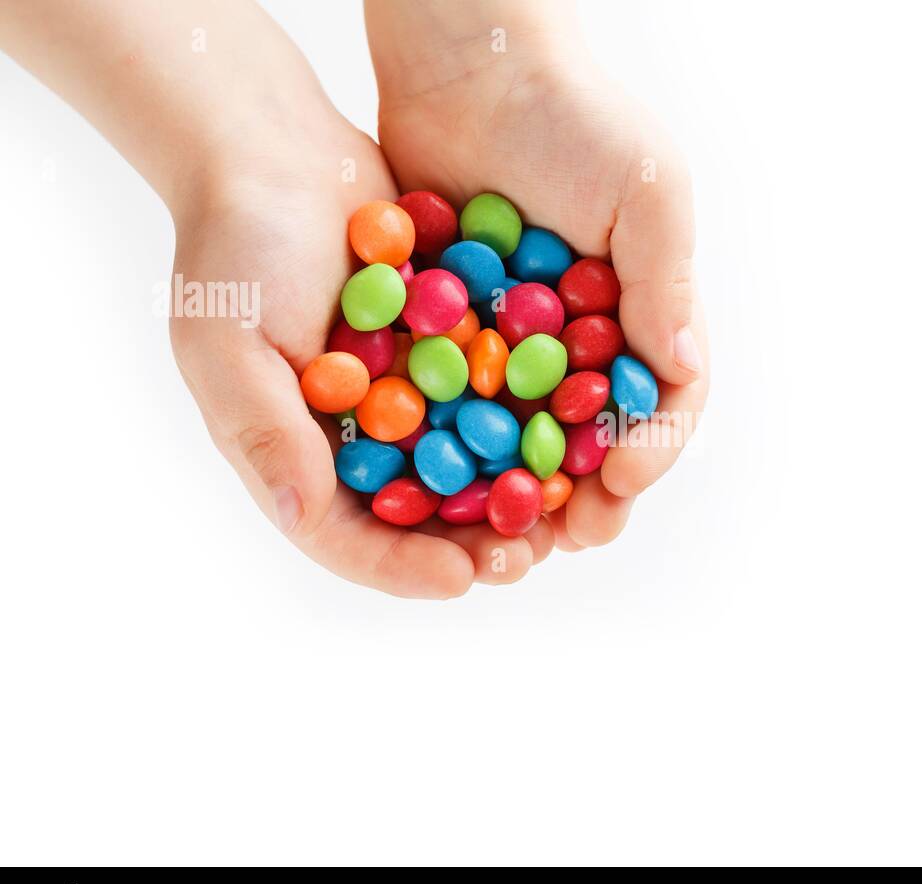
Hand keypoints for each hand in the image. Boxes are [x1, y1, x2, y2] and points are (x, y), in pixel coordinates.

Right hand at [169, 125, 553, 596]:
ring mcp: (410, 397)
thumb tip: (301, 516)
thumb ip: (265, 431)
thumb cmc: (234, 251)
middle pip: (421, 519)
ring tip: (566, 518)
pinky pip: (497, 400)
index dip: (402, 566)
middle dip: (475, 546)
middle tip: (527, 559)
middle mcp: (360, 439)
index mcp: (299, 455)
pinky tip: (579, 435)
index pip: (349, 538)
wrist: (275, 153)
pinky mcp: (452, 351)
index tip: (459, 578)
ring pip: (469, 470)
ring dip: (516, 497)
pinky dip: (532, 422)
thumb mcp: (228, 345)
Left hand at [365, 0, 708, 549]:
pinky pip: (458, 403)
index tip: (624, 473)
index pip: (664, 396)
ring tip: (511, 535)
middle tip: (572, 537)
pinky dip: (455, 446)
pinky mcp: (452, 329)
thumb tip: (680, 368)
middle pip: (593, 435)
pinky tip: (441, 485)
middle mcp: (583, 334)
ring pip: (525, 436)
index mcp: (641, 308)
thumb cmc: (575, 115)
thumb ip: (666, 280)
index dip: (652, 442)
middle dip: (588, 494)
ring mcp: (516, 338)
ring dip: (524, 493)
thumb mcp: (647, 190)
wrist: (470, 58)